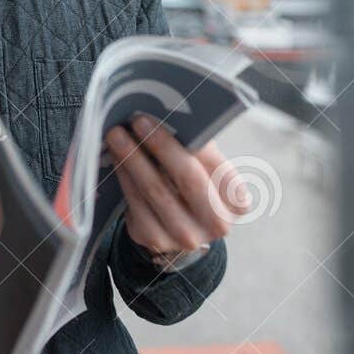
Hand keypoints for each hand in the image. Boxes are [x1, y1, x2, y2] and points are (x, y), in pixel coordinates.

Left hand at [105, 114, 250, 262]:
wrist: (180, 227)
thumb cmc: (193, 187)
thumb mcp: (205, 171)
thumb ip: (197, 149)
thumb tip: (169, 114)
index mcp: (236, 200)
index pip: (217, 166)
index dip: (192, 141)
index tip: (170, 116)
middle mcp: (217, 223)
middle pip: (188, 179)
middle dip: (161, 146)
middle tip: (138, 121)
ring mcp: (187, 236)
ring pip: (156, 191)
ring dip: (133, 159)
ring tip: (118, 135)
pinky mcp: (156, 239)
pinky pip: (136, 203)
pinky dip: (125, 177)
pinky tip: (117, 158)